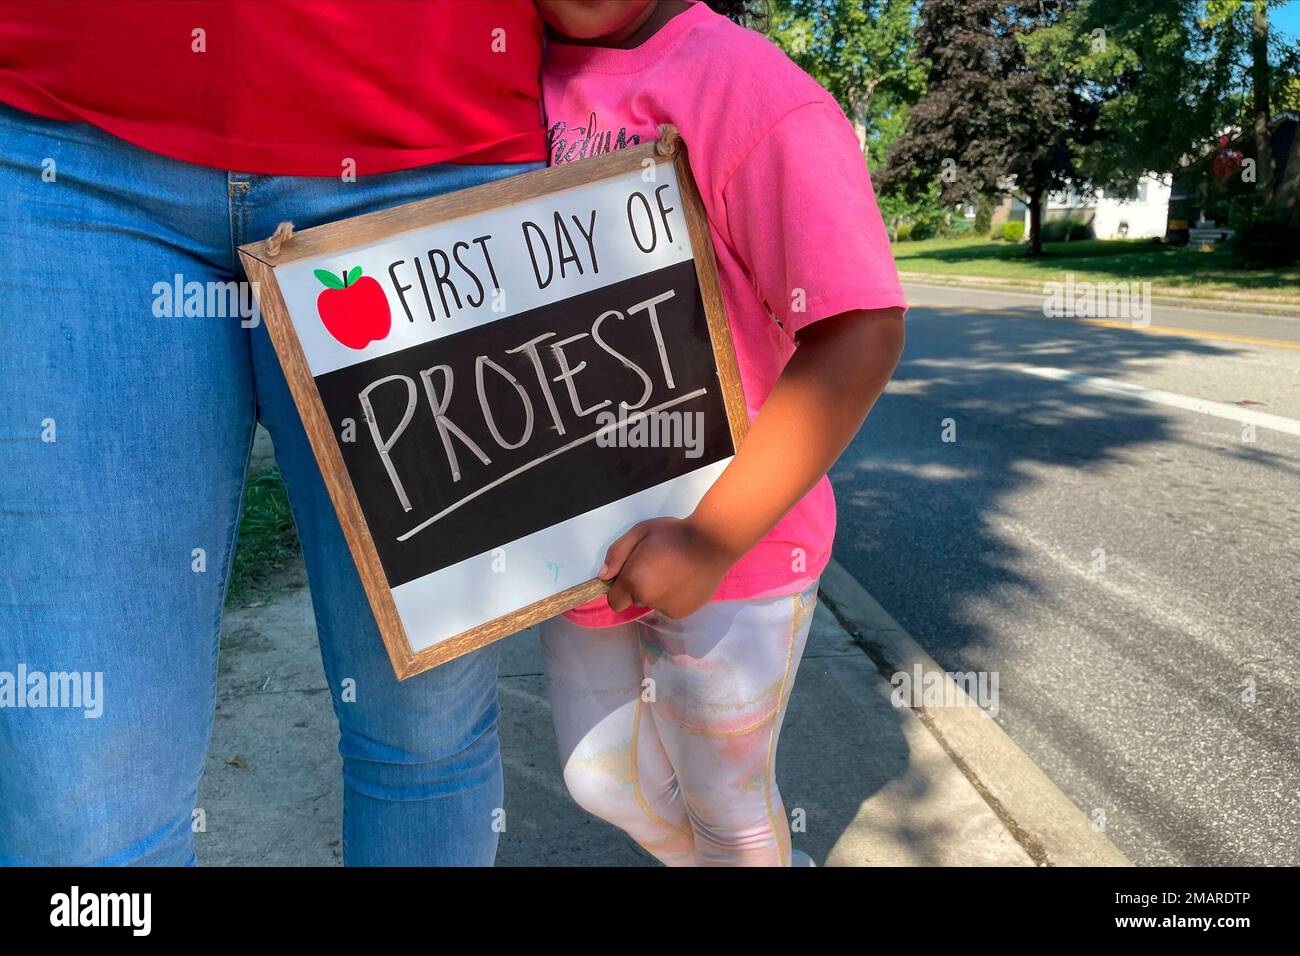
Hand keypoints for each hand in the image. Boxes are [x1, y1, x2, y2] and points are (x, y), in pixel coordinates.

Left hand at [599, 516, 736, 618]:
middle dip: (641, 586)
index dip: (621, 588)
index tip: (633, 573)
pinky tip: (685, 580)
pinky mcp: (683, 612)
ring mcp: (667, 609)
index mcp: (634, 581)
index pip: (615, 601)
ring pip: (654, 604)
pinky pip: (670, 607)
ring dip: (658, 592)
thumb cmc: (674, 533)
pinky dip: (674, 597)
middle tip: (658, 565)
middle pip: (636, 600)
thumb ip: (617, 554)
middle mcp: (648, 600)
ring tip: (674, 570)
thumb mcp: (640, 532)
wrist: (713, 542)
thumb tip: (604, 576)